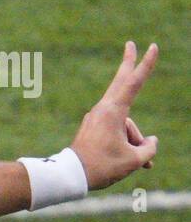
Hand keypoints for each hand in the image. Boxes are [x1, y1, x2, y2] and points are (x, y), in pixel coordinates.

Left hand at [69, 41, 159, 189]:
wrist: (70, 177)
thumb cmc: (102, 167)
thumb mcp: (133, 160)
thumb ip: (148, 148)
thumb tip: (151, 141)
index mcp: (113, 112)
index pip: (134, 82)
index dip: (146, 65)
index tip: (152, 47)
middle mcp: (103, 111)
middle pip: (121, 83)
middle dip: (129, 64)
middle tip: (129, 44)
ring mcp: (96, 119)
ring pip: (126, 125)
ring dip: (136, 143)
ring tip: (142, 166)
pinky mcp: (93, 129)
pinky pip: (117, 132)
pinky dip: (126, 145)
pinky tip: (133, 164)